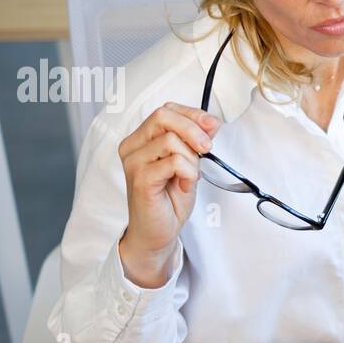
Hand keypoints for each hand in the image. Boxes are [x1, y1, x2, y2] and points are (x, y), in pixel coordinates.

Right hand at [118, 103, 219, 286]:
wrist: (158, 232)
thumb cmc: (169, 199)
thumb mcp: (188, 163)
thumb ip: (195, 141)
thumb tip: (211, 121)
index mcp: (140, 139)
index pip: (165, 110)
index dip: (192, 115)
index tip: (212, 127)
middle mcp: (132, 147)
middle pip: (163, 116)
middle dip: (193, 130)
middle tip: (206, 149)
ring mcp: (134, 162)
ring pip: (171, 140)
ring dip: (191, 159)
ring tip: (190, 177)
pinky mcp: (141, 179)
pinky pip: (174, 162)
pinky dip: (188, 173)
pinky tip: (185, 186)